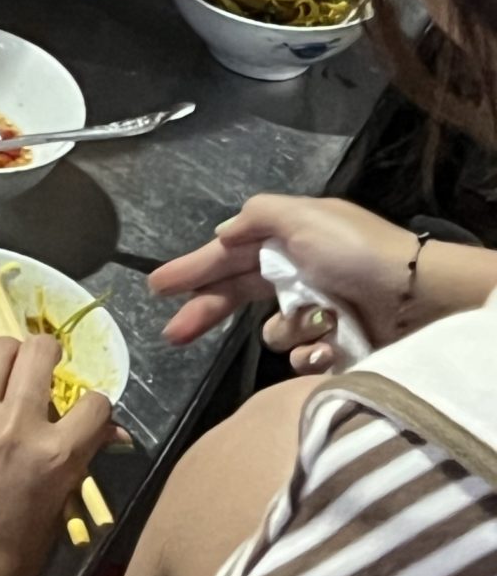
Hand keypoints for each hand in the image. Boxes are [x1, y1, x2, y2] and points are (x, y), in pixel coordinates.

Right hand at [152, 195, 416, 366]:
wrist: (418, 298)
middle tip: (174, 333)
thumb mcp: (302, 217)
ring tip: (311, 327)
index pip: (228, 256)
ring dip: (286, 331)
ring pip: (273, 332)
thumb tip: (223, 234)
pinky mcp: (335, 346)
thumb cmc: (357, 253)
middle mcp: (297, 276)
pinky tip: (323, 350)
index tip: (158, 286)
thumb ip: (256, 219)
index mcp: (287, 242)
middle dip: (207, 312)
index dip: (193, 269)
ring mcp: (316, 313)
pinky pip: (303, 358)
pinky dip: (310, 354)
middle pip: (238, 296)